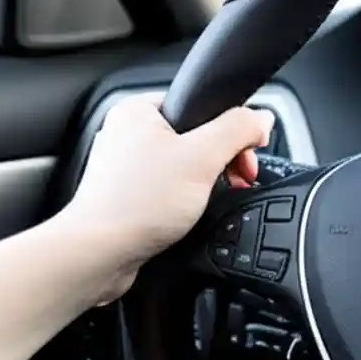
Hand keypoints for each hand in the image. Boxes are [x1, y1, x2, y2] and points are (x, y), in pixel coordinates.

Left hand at [58, 94, 272, 301]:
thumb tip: (260, 119)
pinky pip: (169, 188)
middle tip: (234, 180)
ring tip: (207, 200)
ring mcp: (125, 166)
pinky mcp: (127, 195)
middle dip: (222, 161)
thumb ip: (237, 130)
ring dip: (206, 182)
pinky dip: (185, 200)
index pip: (201, 105)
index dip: (231, 130)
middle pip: (197, 137)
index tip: (245, 156)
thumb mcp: (202, 158)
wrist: (99, 254)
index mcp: (138, 110)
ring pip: (184, 165)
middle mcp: (127, 134)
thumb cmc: (135, 206)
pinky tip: (187, 213)